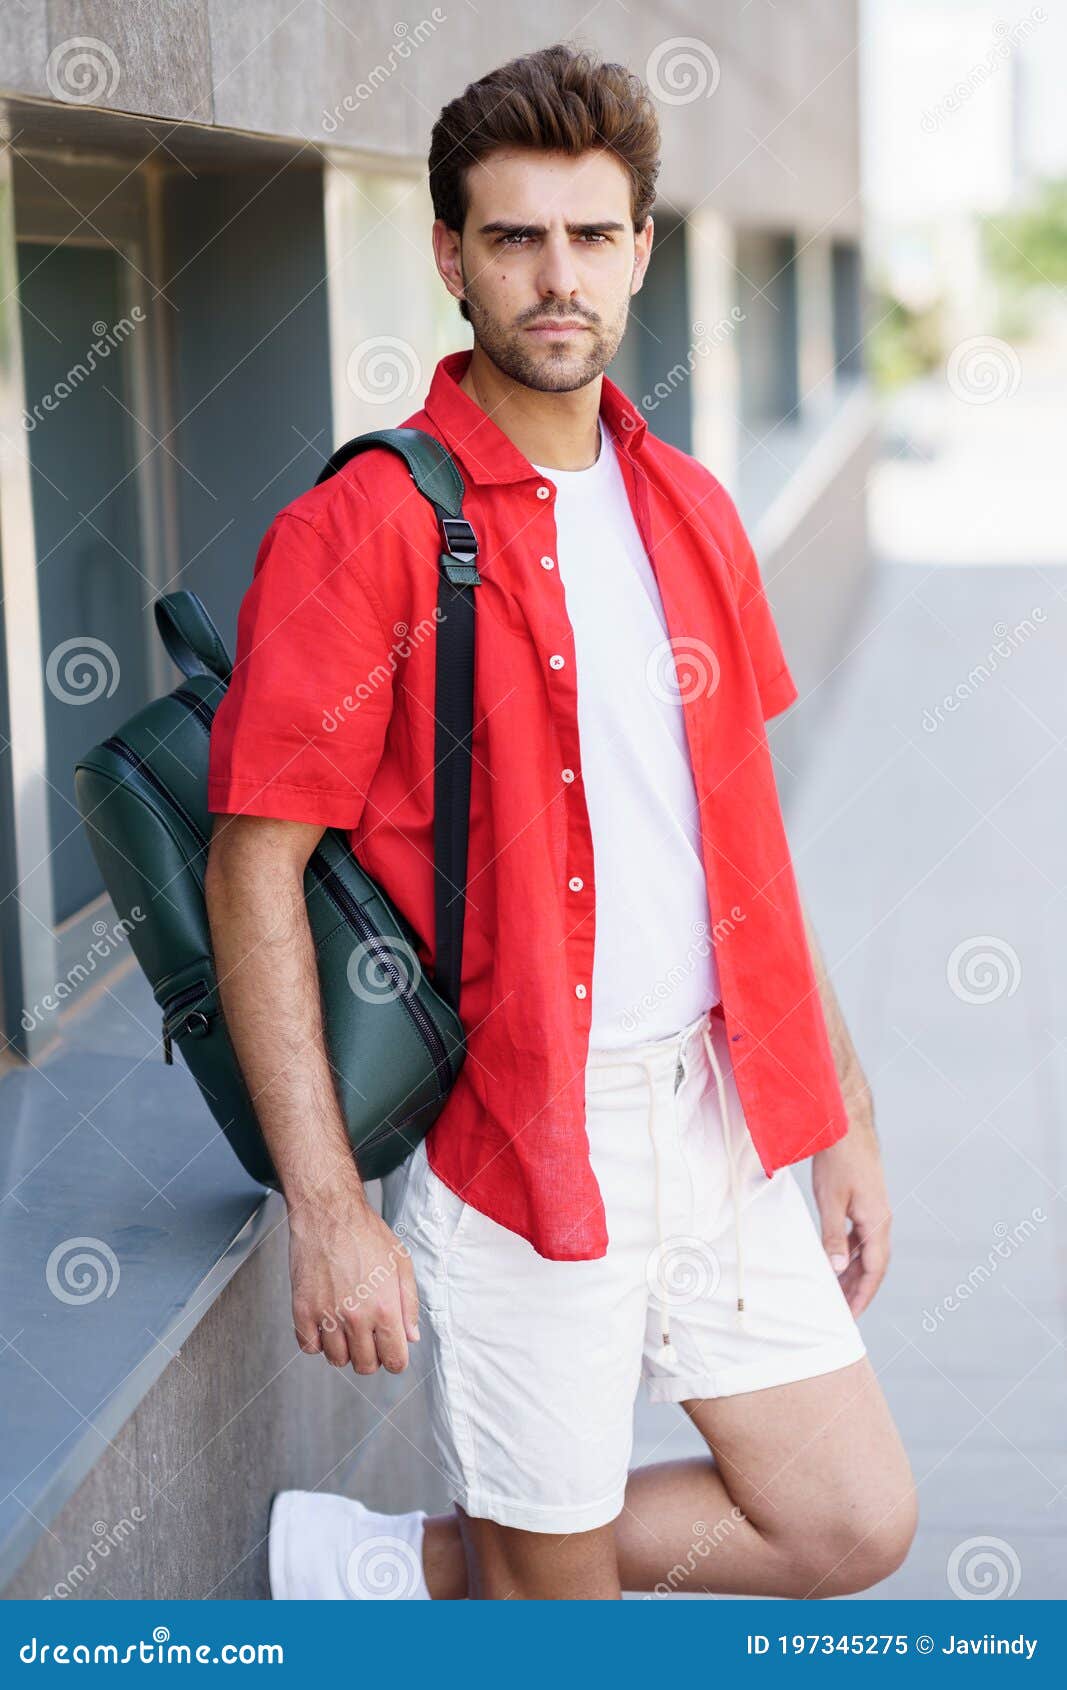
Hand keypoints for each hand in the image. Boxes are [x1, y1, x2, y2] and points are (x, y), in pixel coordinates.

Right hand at [287, 1192, 419, 1373]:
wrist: (329, 1214)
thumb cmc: (365, 1233)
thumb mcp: (401, 1263)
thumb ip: (409, 1303)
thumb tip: (411, 1337)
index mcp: (384, 1308)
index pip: (394, 1361)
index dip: (396, 1359)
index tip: (392, 1351)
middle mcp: (355, 1317)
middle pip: (365, 1365)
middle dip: (372, 1356)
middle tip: (370, 1336)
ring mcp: (326, 1315)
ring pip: (336, 1360)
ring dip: (344, 1349)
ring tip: (347, 1327)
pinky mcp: (302, 1310)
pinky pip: (309, 1347)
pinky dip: (318, 1341)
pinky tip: (326, 1323)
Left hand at [812, 1085, 890, 1316]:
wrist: (846, 1123)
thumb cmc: (838, 1159)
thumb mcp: (830, 1199)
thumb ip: (833, 1236)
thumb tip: (837, 1269)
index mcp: (877, 1222)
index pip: (874, 1269)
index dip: (863, 1294)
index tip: (850, 1316)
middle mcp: (880, 1219)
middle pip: (873, 1264)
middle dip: (857, 1289)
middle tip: (840, 1311)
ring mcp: (874, 1210)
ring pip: (866, 1250)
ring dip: (852, 1271)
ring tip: (834, 1291)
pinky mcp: (864, 1201)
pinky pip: (859, 1235)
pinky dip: (848, 1251)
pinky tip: (834, 1258)